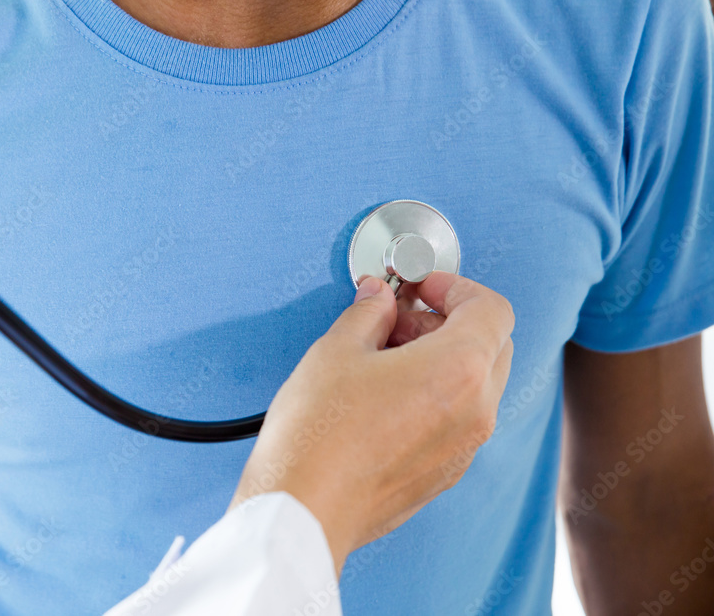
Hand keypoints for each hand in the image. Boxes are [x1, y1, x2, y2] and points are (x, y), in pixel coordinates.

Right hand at [229, 272, 514, 576]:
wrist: (303, 510)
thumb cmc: (317, 437)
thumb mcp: (337, 351)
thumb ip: (369, 313)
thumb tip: (379, 300)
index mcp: (459, 370)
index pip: (491, 309)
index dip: (456, 287)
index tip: (423, 286)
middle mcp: (475, 412)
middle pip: (492, 345)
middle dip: (448, 321)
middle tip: (399, 319)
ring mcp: (464, 449)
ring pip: (476, 385)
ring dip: (442, 359)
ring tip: (383, 358)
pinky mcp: (444, 474)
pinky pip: (458, 420)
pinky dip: (436, 396)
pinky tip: (385, 395)